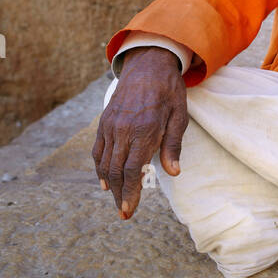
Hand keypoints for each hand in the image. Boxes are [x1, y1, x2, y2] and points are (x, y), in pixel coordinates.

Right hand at [92, 47, 187, 219]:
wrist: (148, 63)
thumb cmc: (169, 91)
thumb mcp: (180, 115)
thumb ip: (173, 145)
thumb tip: (173, 172)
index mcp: (144, 130)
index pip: (132, 170)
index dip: (129, 193)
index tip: (129, 210)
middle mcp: (123, 129)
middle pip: (116, 171)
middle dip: (119, 196)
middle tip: (124, 214)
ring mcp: (110, 125)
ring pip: (104, 163)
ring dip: (109, 185)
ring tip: (117, 201)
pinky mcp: (104, 121)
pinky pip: (98, 150)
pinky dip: (99, 168)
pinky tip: (105, 181)